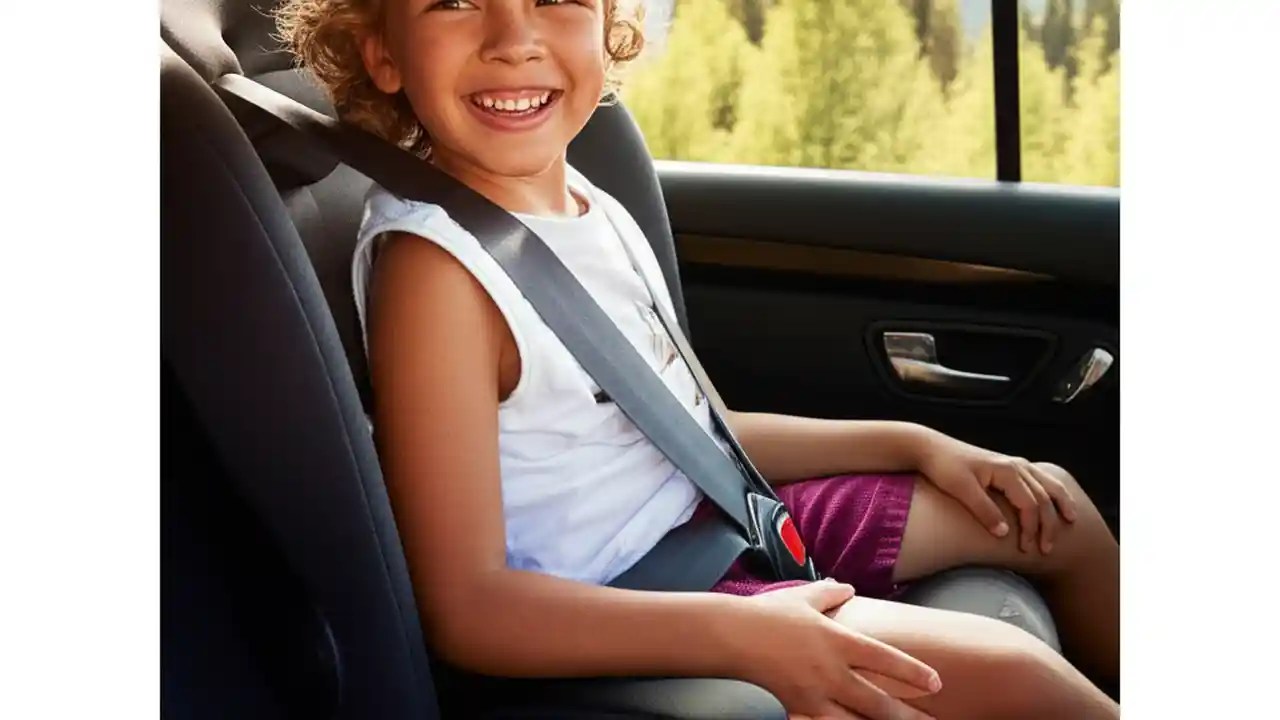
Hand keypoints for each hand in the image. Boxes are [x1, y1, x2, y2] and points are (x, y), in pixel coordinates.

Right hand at [734, 580, 939, 719]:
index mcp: (839, 641)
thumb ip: (831, 592)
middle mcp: (831, 671)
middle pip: (879, 702)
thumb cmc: (769, 613)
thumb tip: (849, 589)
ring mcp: (815, 694)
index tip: (936, 684)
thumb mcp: (804, 596)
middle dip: (909, 716)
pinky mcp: (798, 708)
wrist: (734, 636)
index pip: (886, 660)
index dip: (914, 674)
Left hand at [916, 432, 1078, 553]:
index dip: (1031, 529)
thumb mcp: (961, 489)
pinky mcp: (1007, 466)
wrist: (929, 448)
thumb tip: (1004, 533)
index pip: (1030, 505)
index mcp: (1007, 470)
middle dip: (1048, 524)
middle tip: (1047, 549)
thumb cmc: (943, 467)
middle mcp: (1016, 465)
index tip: (1025, 549)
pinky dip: (1051, 489)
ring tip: (1071, 520)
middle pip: (1043, 497)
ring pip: (1047, 484)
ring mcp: (1013, 464)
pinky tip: (1054, 499)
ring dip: (1060, 502)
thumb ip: (984, 510)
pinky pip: (1038, 478)